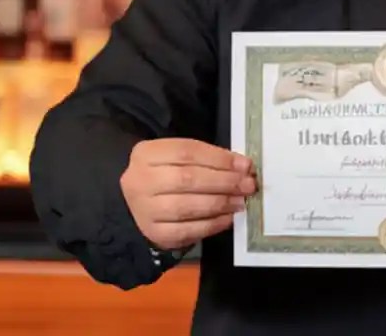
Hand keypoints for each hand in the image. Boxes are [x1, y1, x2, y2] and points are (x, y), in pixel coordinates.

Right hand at [120, 138, 257, 251]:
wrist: (137, 204)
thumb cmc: (166, 175)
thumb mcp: (177, 158)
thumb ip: (207, 159)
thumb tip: (243, 167)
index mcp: (146, 154)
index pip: (187, 152)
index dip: (220, 159)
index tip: (245, 165)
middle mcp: (140, 180)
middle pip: (187, 179)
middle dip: (224, 182)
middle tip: (248, 185)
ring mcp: (145, 209)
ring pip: (187, 206)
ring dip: (220, 203)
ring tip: (240, 201)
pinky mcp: (154, 233)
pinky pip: (187, 230)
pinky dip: (212, 224)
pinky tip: (228, 218)